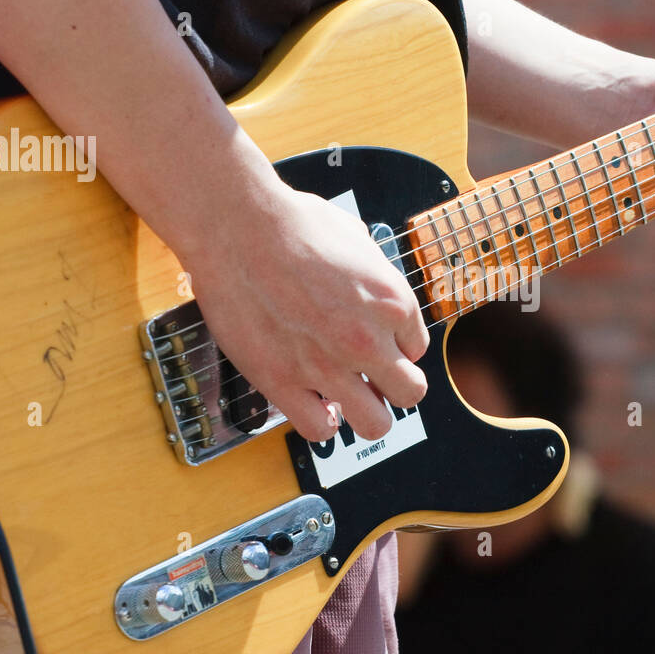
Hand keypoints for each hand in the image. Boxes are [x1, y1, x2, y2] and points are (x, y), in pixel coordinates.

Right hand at [182, 178, 429, 442]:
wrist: (237, 227)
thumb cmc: (290, 224)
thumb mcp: (356, 237)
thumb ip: (374, 274)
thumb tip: (374, 284)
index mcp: (393, 303)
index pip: (416, 348)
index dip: (395, 346)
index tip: (377, 342)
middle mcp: (367, 340)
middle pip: (411, 392)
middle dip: (394, 386)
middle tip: (374, 377)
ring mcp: (327, 367)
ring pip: (376, 424)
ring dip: (366, 413)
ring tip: (349, 398)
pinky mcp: (284, 382)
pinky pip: (320, 430)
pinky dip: (323, 423)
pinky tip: (317, 407)